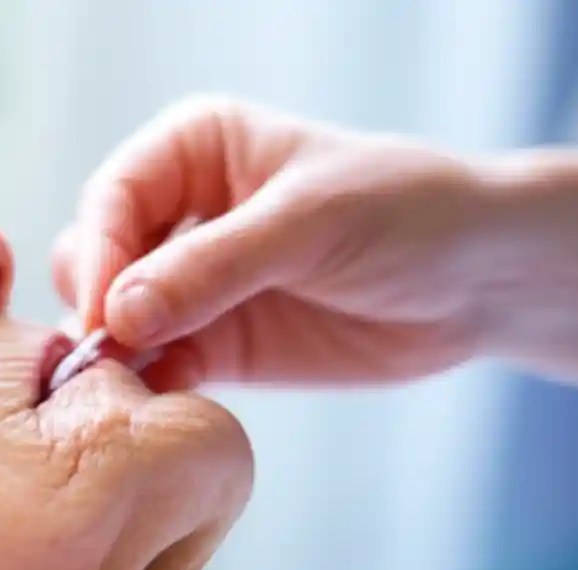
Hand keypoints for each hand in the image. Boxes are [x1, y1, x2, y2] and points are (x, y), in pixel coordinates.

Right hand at [54, 96, 577, 390]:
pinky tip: (161, 410)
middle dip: (97, 307)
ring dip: (117, 357)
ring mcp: (193, 285)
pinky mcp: (214, 346)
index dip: (99, 255)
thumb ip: (213, 267)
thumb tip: (119, 315)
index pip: (113, 198)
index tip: (104, 317)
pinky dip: (151, 390)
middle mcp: (180, 213)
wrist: (481, 281)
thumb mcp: (310, 224)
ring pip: (115, 321)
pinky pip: (158, 370)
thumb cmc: (408, 213)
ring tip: (131, 392)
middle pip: (96, 259)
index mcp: (194, 150)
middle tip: (112, 360)